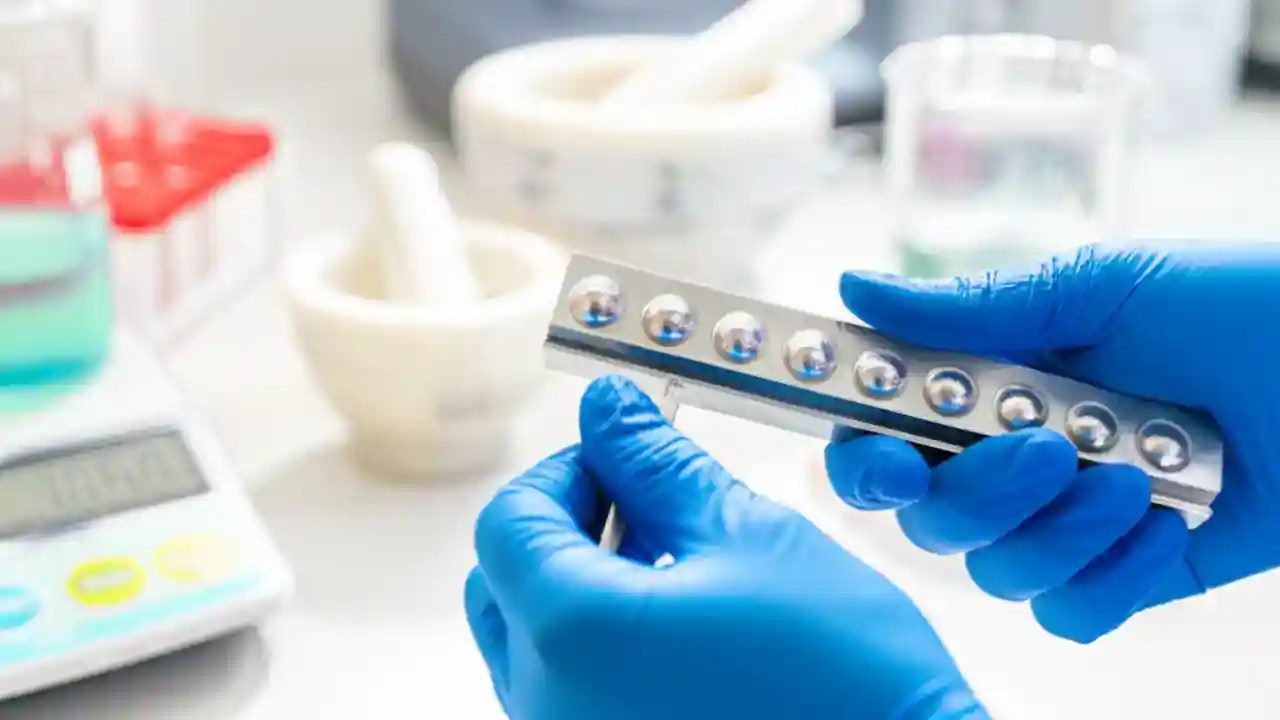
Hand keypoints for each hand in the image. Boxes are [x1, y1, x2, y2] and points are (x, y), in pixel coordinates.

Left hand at [466, 376, 987, 719]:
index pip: (509, 521)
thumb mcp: (749, 540)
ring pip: (529, 643)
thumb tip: (610, 409)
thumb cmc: (847, 681)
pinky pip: (565, 695)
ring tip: (675, 569)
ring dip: (579, 586)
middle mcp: (550, 705)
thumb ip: (659, 465)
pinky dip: (597, 647)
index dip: (562, 472)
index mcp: (573, 635)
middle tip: (643, 505)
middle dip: (561, 526)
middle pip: (500, 584)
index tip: (622, 459)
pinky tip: (678, 629)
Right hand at [828, 243, 1279, 642]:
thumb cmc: (1237, 308)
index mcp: (988, 386)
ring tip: (1135, 472)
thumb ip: (976, 307)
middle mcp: (1011, 460)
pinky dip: (1111, 577)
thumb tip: (857, 290)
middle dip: (978, 492)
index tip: (891, 451)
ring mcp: (1069, 521)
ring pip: (995, 571)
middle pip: (927, 520)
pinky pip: (1071, 612)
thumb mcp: (1100, 286)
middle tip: (1048, 446)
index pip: (882, 437)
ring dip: (1060, 529)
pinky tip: (1166, 519)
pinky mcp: (1129, 573)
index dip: (864, 457)